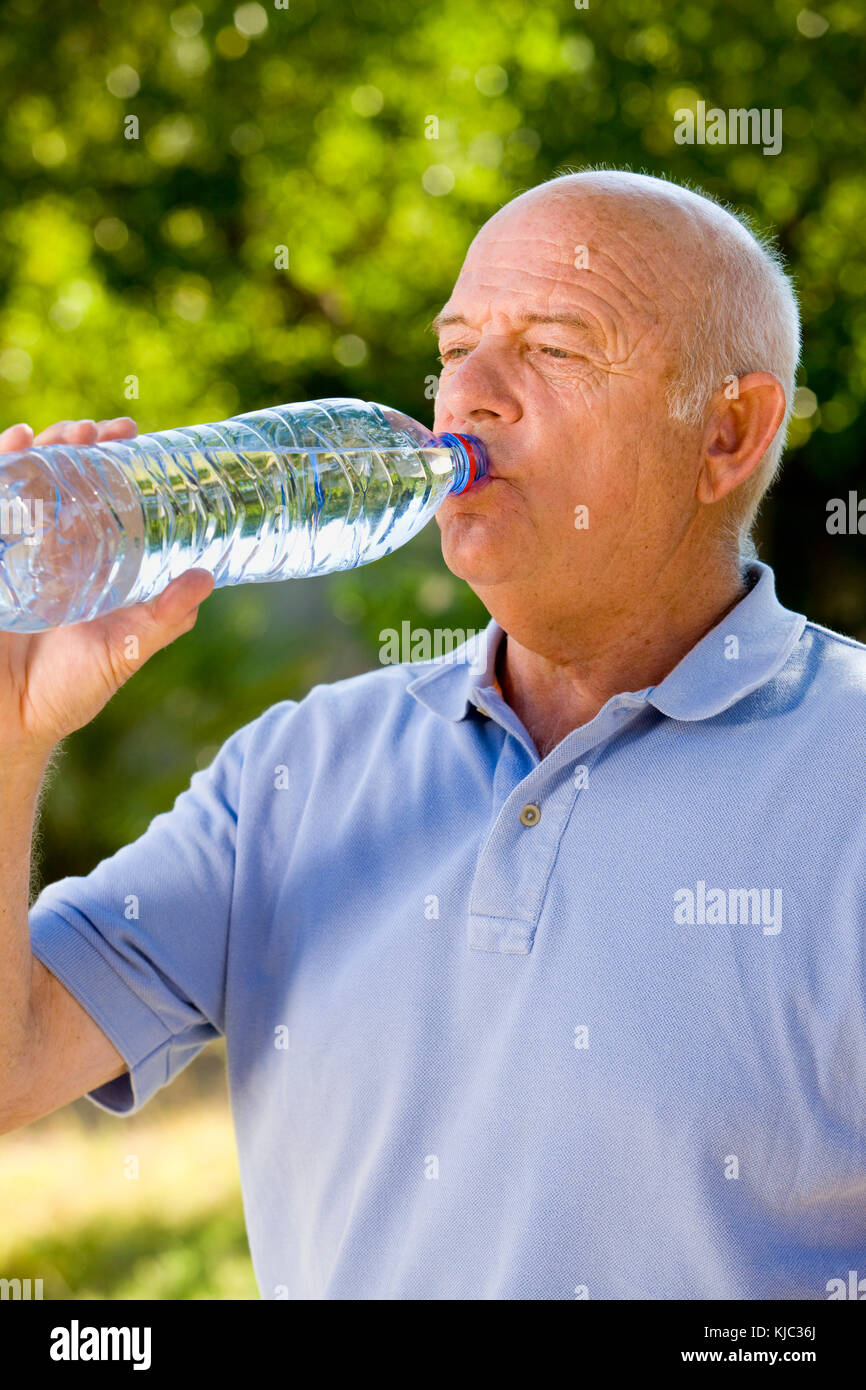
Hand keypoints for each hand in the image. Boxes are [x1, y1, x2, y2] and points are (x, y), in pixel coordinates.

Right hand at [0, 417, 213, 757]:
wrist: (11, 723)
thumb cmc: (69, 691)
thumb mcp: (125, 651)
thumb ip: (164, 618)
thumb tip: (207, 577)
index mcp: (84, 558)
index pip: (97, 491)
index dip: (112, 457)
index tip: (131, 433)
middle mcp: (45, 545)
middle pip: (58, 474)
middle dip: (76, 442)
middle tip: (96, 430)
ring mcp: (8, 548)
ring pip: (19, 481)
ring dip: (38, 448)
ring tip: (60, 436)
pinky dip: (0, 467)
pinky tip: (15, 446)